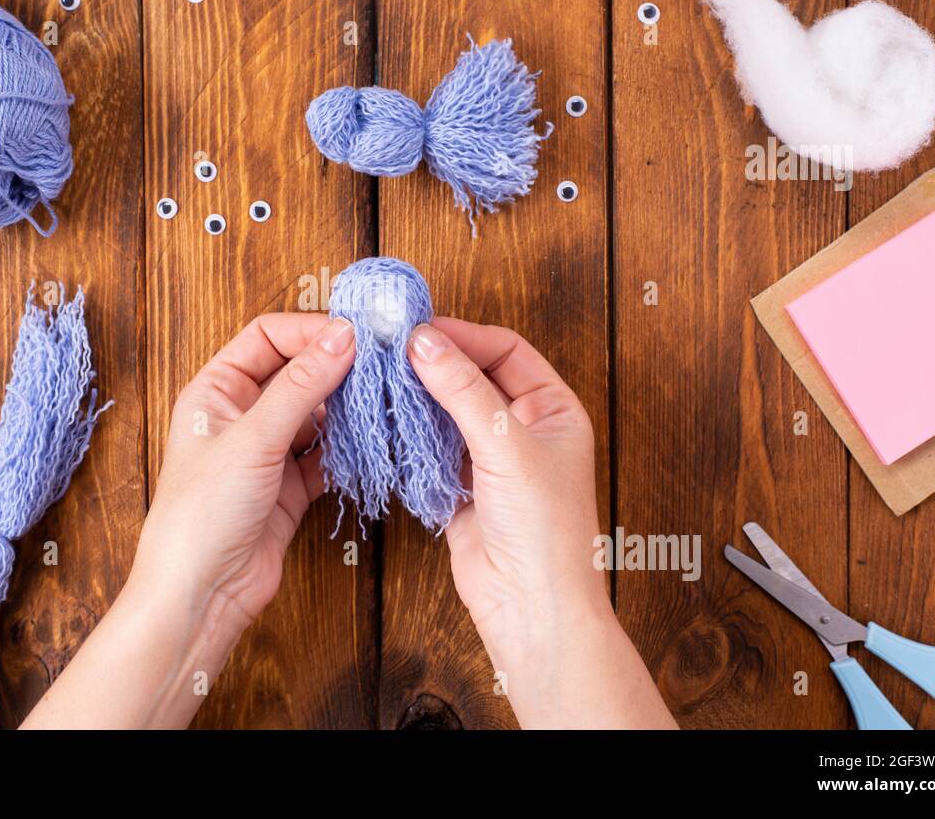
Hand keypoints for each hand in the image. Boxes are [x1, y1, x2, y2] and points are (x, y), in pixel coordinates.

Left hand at [23, 314, 353, 728]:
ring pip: (317, 413)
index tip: (356, 334)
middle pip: (297, 372)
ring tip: (380, 401)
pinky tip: (370, 442)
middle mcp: (241, 415)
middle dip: (336, 367)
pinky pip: (327, 453)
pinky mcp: (291, 486)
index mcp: (216, 390)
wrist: (202, 594)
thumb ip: (301, 386)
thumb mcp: (253, 439)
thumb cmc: (202, 512)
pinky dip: (349, 448)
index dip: (310, 331)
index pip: (268, 337)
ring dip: (346, 408)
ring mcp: (268, 451)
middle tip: (380, 364)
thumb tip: (343, 338)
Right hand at [408, 318, 675, 728]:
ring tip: (380, 380)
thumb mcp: (505, 446)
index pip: (505, 350)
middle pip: (473, 376)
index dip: (463, 336)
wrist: (531, 606)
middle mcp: (524, 427)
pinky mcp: (462, 486)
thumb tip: (423, 341)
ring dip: (417, 397)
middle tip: (388, 349)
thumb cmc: (544, 528)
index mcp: (553, 408)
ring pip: (448, 411)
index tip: (417, 329)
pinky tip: (386, 420)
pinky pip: (432, 447)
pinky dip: (409, 433)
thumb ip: (462, 389)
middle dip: (434, 363)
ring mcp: (491, 458)